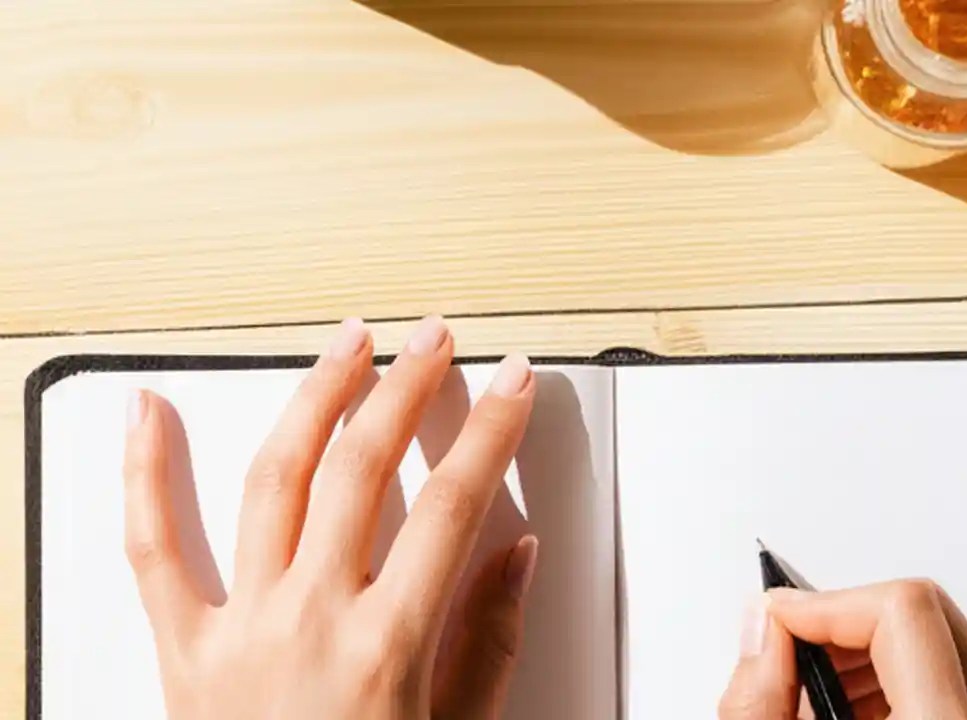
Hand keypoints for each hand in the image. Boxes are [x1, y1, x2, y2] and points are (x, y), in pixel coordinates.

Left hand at [123, 316, 538, 719]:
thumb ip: (491, 640)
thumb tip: (514, 554)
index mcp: (387, 647)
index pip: (455, 503)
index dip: (491, 430)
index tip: (509, 384)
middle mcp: (309, 621)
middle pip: (364, 467)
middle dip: (406, 387)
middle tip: (433, 341)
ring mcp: (239, 627)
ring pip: (275, 477)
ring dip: (314, 396)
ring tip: (345, 344)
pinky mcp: (181, 647)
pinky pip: (149, 550)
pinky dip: (143, 473)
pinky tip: (147, 412)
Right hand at [718, 580, 966, 719]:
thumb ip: (761, 703)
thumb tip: (761, 629)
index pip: (899, 609)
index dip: (822, 603)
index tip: (779, 620)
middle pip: (925, 611)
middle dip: (843, 621)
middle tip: (794, 652)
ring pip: (944, 640)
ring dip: (869, 651)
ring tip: (822, 698)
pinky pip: (959, 674)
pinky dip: (900, 678)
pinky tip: (861, 710)